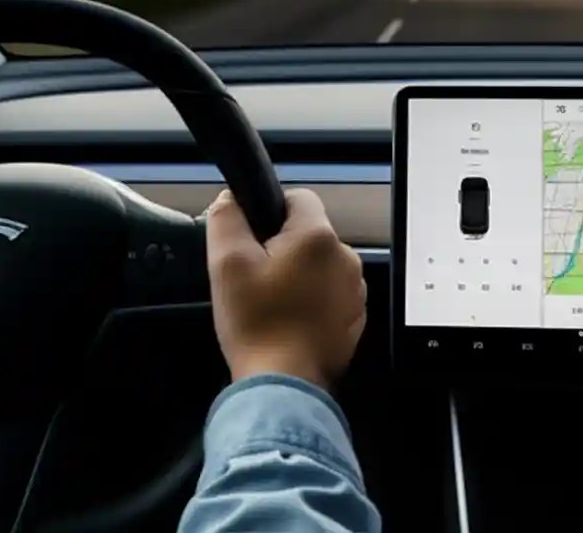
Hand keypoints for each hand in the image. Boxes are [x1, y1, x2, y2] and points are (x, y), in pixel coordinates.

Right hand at [205, 188, 366, 390]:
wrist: (284, 385)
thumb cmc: (256, 322)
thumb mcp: (226, 263)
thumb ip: (227, 218)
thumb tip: (231, 199)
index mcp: (318, 237)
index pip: (298, 197)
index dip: (270, 211)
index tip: (252, 240)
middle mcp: (347, 259)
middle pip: (309, 234)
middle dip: (282, 248)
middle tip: (254, 277)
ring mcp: (356, 292)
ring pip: (319, 266)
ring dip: (298, 276)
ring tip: (271, 303)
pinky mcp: (355, 320)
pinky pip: (330, 295)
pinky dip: (311, 302)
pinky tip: (289, 322)